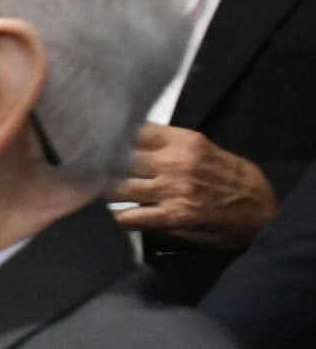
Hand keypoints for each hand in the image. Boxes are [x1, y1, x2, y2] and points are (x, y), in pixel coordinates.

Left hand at [111, 124, 278, 246]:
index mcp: (182, 141)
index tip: (95, 140)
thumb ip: (168, 144)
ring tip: (96, 192)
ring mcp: (172, 190)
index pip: (132, 131)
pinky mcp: (172, 216)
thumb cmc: (231, 178)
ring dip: (105, 191)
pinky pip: (130, 216)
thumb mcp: (203, 149)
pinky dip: (118, 217)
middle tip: (87, 169)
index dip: (109, 136)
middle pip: (118, 158)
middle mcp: (173, 162)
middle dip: (100, 164)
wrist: (261, 210)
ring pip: (118, 186)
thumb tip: (128, 141)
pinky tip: (114, 216)